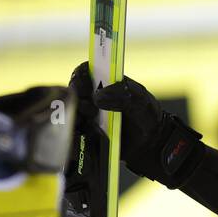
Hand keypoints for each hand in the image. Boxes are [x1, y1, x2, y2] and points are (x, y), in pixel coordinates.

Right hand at [68, 62, 203, 188]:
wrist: (150, 144)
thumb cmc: (146, 117)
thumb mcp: (141, 101)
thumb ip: (123, 94)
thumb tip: (98, 97)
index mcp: (104, 83)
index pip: (84, 72)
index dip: (80, 77)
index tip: (86, 88)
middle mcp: (91, 98)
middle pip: (69, 93)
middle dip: (77, 101)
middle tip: (92, 111)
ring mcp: (86, 117)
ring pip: (67, 115)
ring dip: (76, 119)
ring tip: (94, 124)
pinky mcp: (85, 136)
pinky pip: (72, 135)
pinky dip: (76, 136)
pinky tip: (90, 137)